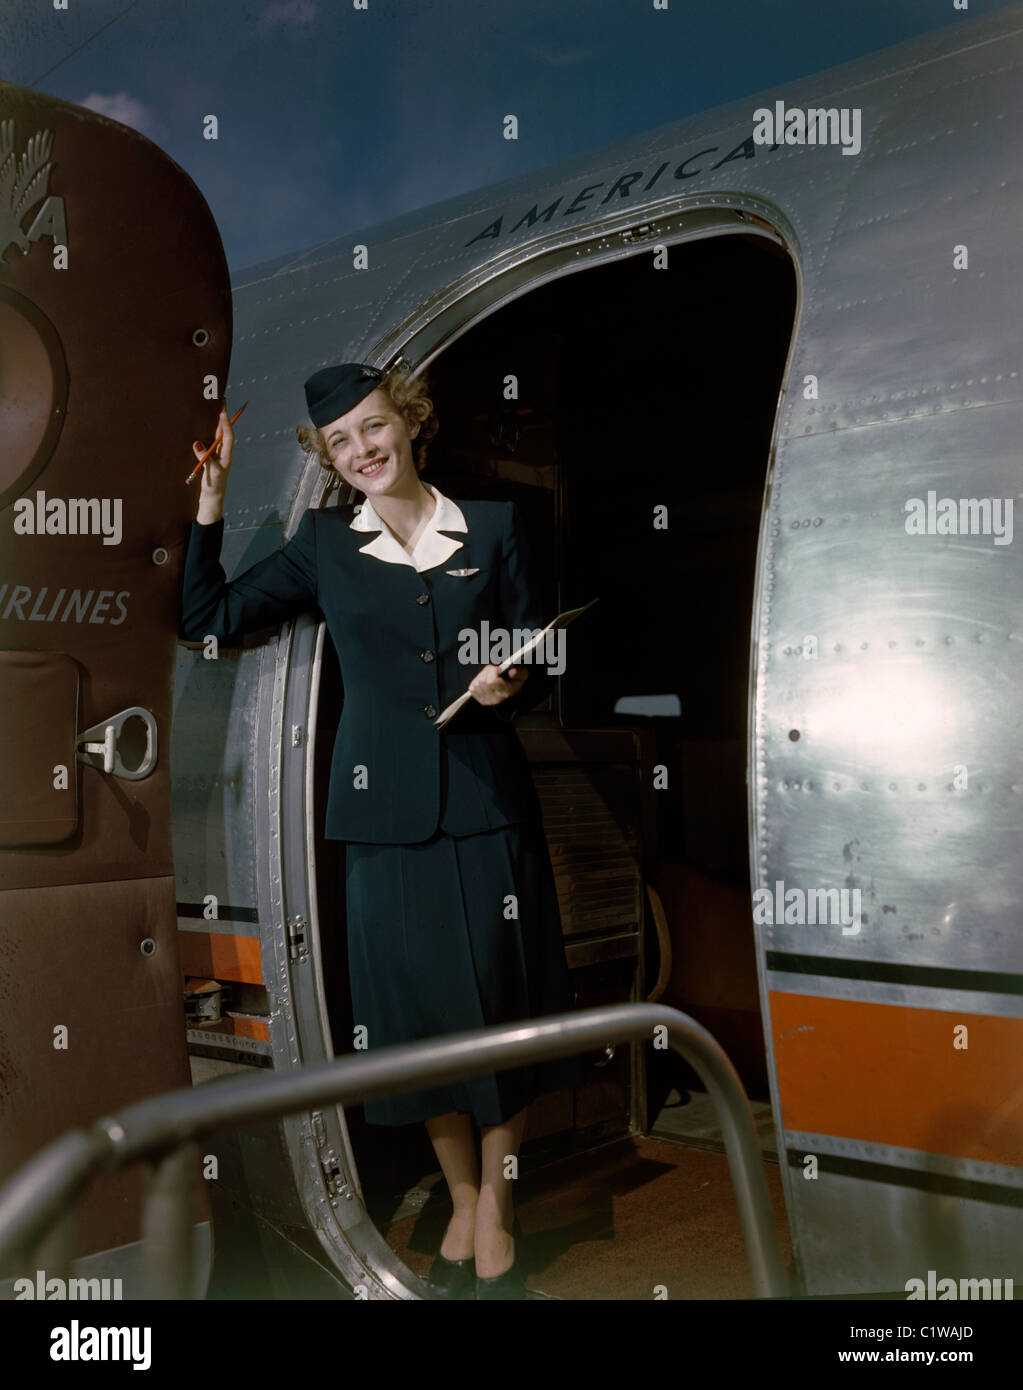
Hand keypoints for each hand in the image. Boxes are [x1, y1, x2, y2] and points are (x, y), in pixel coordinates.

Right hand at [194, 402, 233, 522]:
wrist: (211, 498)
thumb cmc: (213, 486)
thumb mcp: (209, 472)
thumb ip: (204, 457)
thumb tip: (196, 443)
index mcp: (226, 455)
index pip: (227, 435)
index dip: (225, 423)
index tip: (222, 411)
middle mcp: (223, 452)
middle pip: (224, 431)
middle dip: (223, 417)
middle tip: (222, 401)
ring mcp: (216, 454)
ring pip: (217, 434)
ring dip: (216, 421)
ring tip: (215, 407)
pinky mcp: (209, 457)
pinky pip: (209, 441)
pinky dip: (208, 431)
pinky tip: (204, 423)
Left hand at [468, 664, 527, 706]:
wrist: (512, 689)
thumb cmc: (515, 680)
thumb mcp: (522, 674)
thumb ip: (518, 672)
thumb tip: (512, 671)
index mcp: (506, 692)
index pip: (492, 681)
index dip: (493, 671)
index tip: (498, 669)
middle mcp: (496, 698)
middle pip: (483, 681)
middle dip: (487, 673)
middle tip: (493, 672)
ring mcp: (488, 700)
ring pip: (477, 683)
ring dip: (482, 677)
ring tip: (489, 677)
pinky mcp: (481, 700)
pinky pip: (472, 688)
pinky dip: (476, 682)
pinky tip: (484, 682)